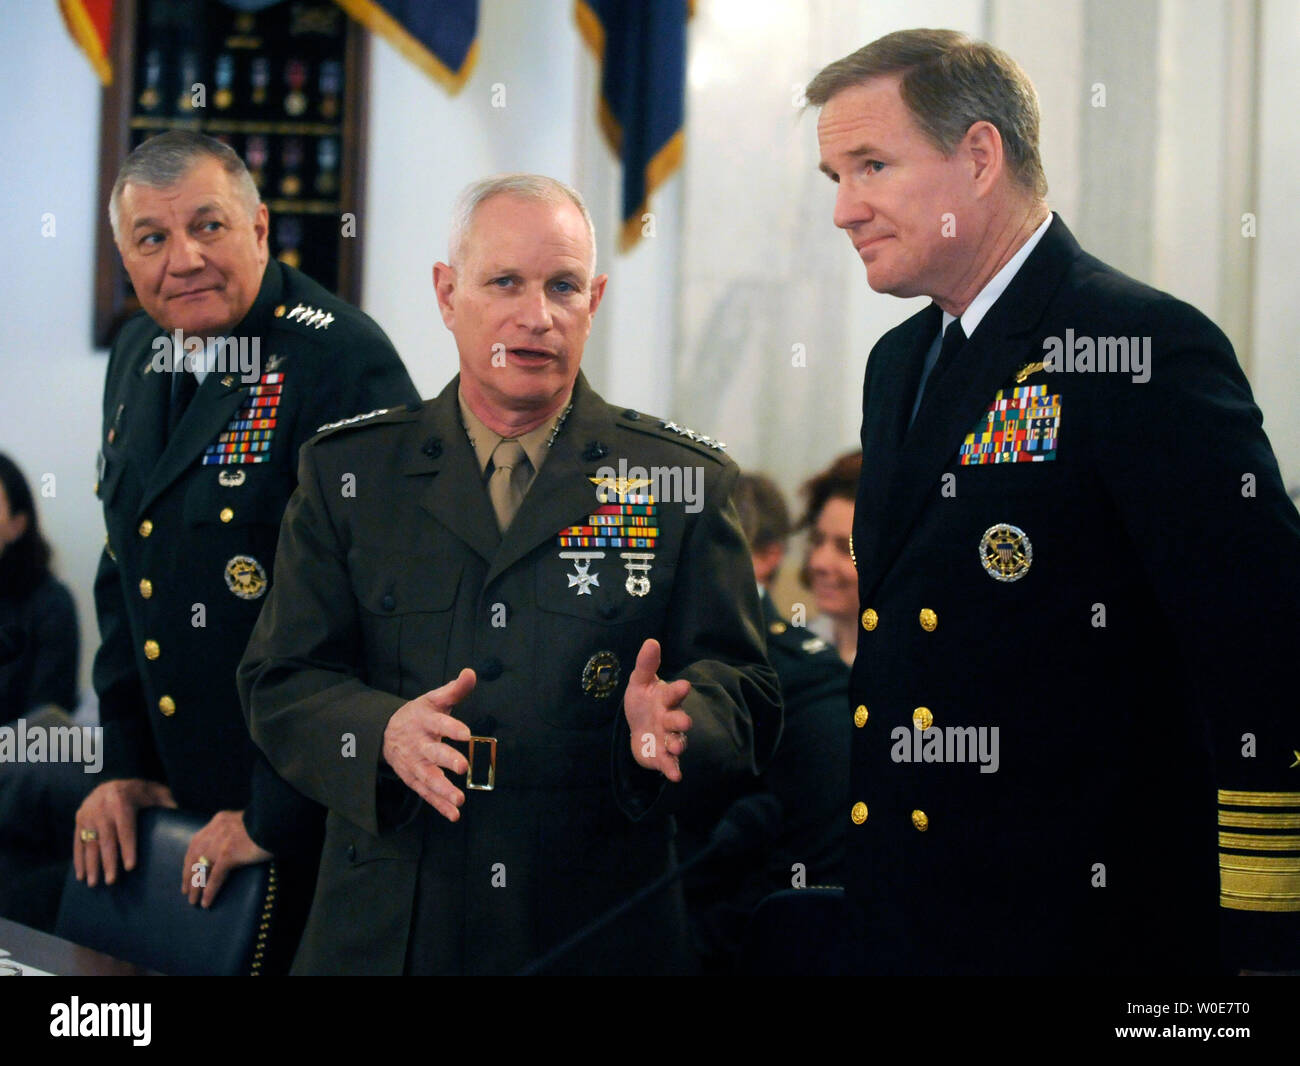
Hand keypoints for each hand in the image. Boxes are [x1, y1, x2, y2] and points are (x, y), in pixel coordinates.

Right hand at [73, 778, 176, 887]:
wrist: (113, 780)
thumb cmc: (141, 793)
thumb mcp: (156, 794)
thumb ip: (168, 806)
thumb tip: (183, 822)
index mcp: (122, 800)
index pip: (125, 828)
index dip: (128, 848)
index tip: (130, 867)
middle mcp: (102, 806)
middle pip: (106, 839)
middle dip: (108, 862)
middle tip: (112, 881)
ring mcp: (88, 813)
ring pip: (89, 843)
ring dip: (91, 865)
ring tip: (93, 884)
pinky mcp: (79, 819)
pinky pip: (77, 842)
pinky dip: (78, 860)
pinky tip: (81, 875)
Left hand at [181, 810, 272, 907]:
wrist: (277, 820)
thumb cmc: (269, 822)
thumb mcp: (246, 822)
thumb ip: (236, 831)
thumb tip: (235, 846)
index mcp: (219, 821)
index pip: (197, 842)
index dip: (190, 859)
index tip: (187, 872)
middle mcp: (216, 830)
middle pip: (194, 856)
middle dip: (188, 875)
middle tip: (186, 891)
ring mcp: (220, 842)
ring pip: (201, 868)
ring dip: (195, 887)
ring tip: (193, 901)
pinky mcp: (228, 854)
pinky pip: (215, 877)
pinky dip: (209, 891)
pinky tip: (206, 902)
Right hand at [382, 668, 474, 821]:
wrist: (386, 733)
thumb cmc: (419, 714)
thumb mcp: (434, 699)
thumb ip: (455, 689)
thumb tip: (471, 672)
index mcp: (425, 721)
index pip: (440, 723)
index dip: (452, 728)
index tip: (467, 733)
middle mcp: (419, 744)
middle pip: (433, 753)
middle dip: (447, 760)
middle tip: (463, 766)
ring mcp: (415, 764)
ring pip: (429, 778)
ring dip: (443, 790)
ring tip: (460, 800)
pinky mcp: (414, 779)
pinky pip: (427, 794)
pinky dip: (439, 805)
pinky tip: (454, 814)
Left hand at [623, 639, 692, 781]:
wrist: (638, 727)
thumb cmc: (643, 701)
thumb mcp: (639, 682)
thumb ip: (646, 665)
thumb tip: (651, 641)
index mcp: (665, 699)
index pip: (673, 693)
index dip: (678, 690)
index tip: (683, 686)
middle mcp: (670, 718)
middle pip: (679, 720)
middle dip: (681, 721)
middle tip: (684, 722)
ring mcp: (668, 738)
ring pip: (677, 742)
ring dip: (677, 744)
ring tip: (675, 748)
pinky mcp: (662, 756)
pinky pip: (670, 763)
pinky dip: (673, 769)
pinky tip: (675, 776)